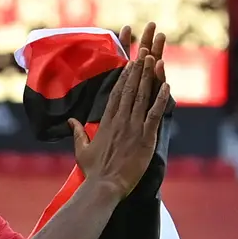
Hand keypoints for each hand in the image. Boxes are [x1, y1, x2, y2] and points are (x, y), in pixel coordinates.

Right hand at [69, 22, 169, 199]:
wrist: (104, 187)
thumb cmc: (93, 172)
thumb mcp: (81, 150)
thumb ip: (77, 133)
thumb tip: (70, 121)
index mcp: (107, 123)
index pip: (116, 94)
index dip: (124, 77)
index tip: (130, 63)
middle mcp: (120, 121)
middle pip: (130, 90)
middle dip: (138, 70)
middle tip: (144, 52)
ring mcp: (133, 129)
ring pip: (142, 97)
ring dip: (148, 77)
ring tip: (154, 59)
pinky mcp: (145, 139)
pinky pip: (155, 115)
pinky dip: (161, 99)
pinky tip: (167, 85)